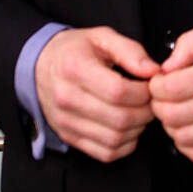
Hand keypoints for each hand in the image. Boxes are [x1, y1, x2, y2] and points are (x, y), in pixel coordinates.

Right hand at [35, 26, 159, 162]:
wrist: (40, 65)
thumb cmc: (73, 51)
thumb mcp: (101, 37)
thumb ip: (130, 51)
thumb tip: (152, 70)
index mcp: (75, 68)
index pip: (118, 91)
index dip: (144, 92)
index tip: (150, 86)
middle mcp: (67, 98)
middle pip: (119, 118)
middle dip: (145, 112)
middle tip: (150, 101)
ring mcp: (66, 121)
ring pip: (114, 139)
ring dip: (137, 129)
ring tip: (139, 112)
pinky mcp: (69, 137)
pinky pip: (105, 153)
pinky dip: (124, 145)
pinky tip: (127, 128)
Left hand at [148, 15, 192, 162]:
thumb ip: (190, 41)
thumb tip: (167, 66)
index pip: (170, 88)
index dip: (155, 85)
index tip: (160, 81)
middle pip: (172, 115)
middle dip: (159, 105)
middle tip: (164, 97)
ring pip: (181, 137)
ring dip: (171, 126)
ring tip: (177, 112)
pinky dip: (186, 144)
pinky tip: (190, 128)